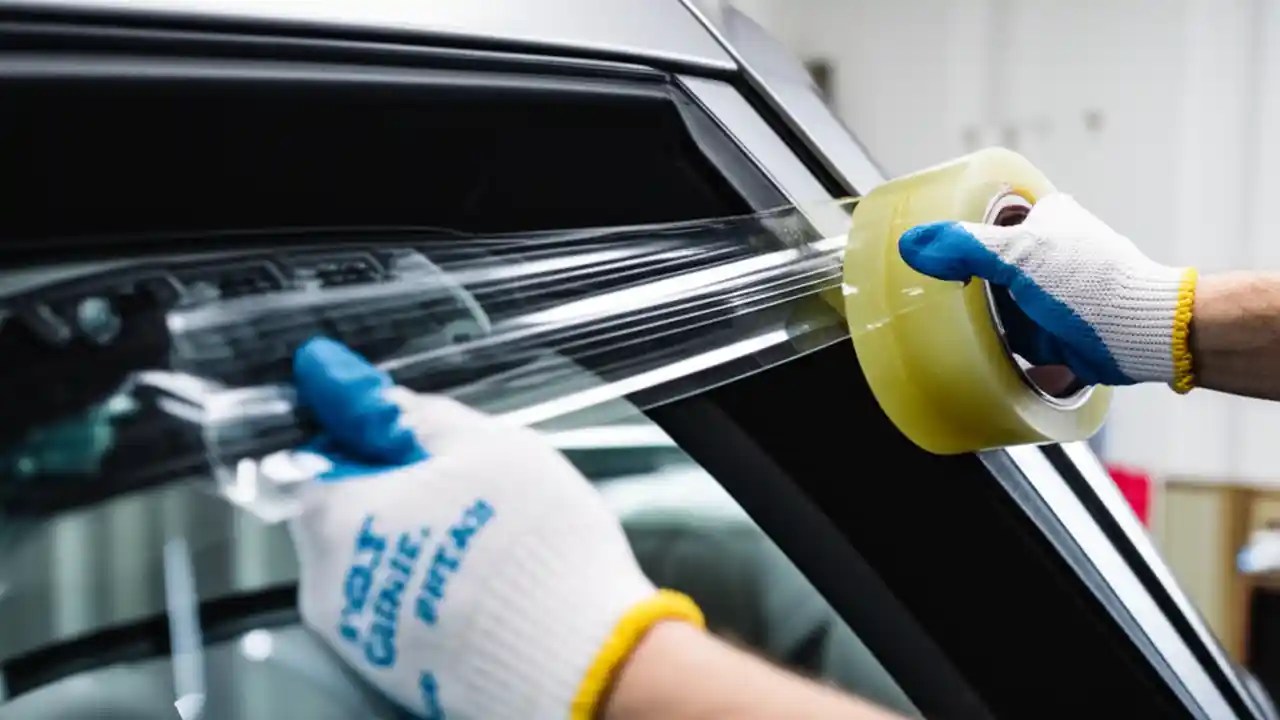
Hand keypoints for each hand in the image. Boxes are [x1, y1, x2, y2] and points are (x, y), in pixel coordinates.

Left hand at [283, 338, 703, 719]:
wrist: (578, 661)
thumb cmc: (536, 556)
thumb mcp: (485, 444)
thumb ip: (412, 414)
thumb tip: (367, 392)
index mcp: (336, 516)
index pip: (317, 453)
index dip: (365, 432)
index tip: (403, 430)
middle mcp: (327, 584)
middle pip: (343, 512)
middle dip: (393, 490)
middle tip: (461, 484)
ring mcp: (358, 637)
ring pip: (373, 562)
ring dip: (415, 540)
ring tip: (484, 539)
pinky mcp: (393, 673)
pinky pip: (398, 611)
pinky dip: (429, 590)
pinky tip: (483, 582)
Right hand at [897, 193, 1197, 391]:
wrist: (1139, 334)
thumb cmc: (1093, 284)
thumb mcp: (1019, 255)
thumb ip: (964, 247)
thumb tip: (914, 243)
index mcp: (1048, 217)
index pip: (991, 217)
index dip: (964, 233)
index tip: (936, 249)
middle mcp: (1052, 251)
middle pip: (990, 262)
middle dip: (968, 278)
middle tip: (938, 288)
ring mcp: (1054, 290)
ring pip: (1001, 299)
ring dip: (983, 312)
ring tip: (955, 320)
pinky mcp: (1057, 326)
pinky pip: (1015, 332)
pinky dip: (1000, 339)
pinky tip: (984, 344)